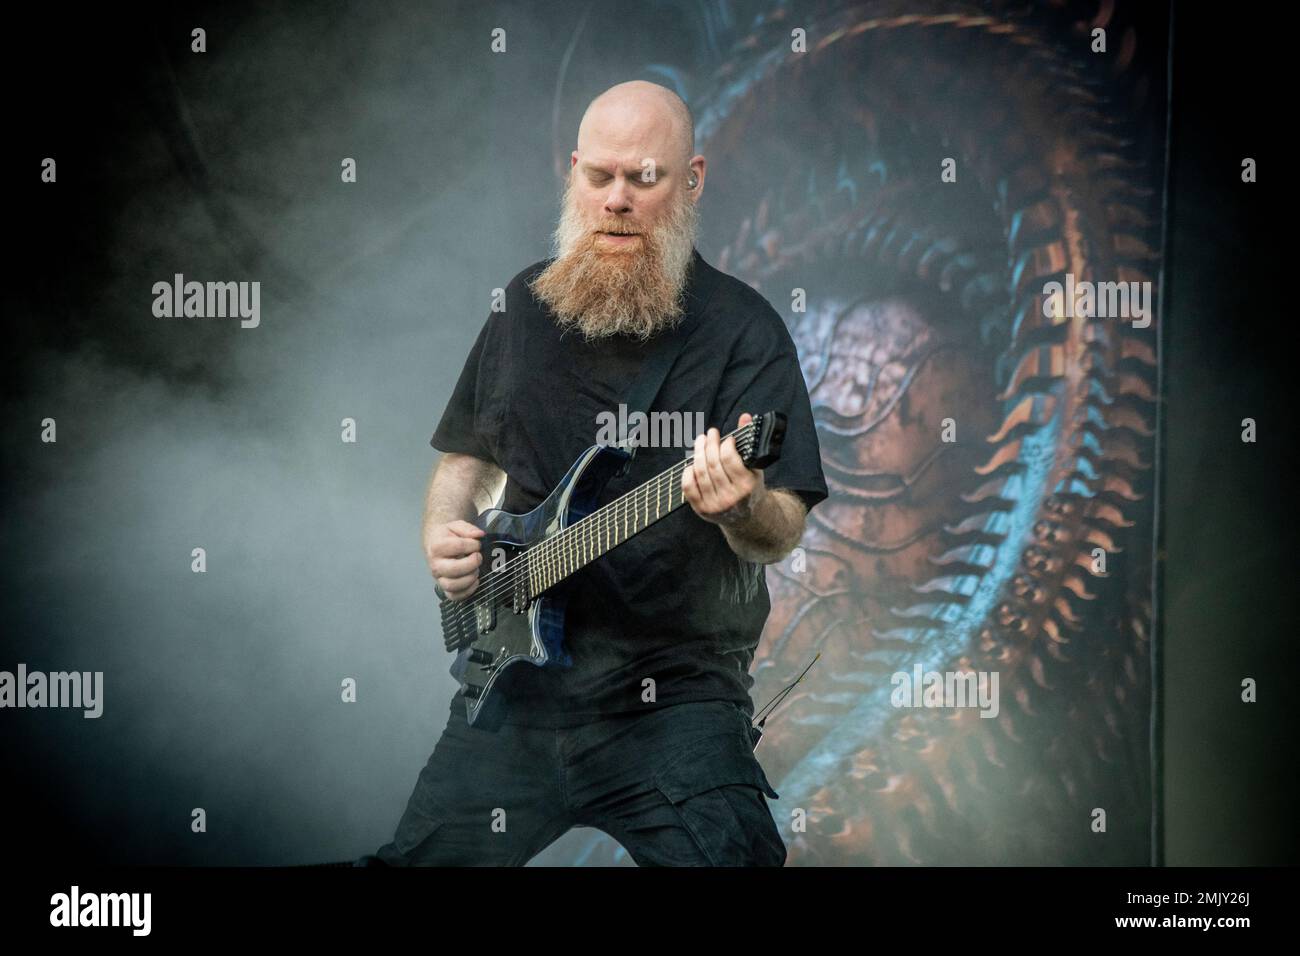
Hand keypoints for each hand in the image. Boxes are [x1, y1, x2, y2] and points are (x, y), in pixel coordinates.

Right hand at [424, 519, 484, 601]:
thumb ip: (468, 529)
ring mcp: (439, 578)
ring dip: (470, 578)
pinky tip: (475, 581)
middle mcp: (435, 564)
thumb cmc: (449, 536)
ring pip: (452, 585)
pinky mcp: (444, 588)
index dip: (473, 545)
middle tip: (478, 557)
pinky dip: (467, 591)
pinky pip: (454, 596)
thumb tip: (480, 535)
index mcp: (437, 546)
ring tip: (476, 569)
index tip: (477, 544)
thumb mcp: (457, 526)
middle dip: (472, 563)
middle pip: (453, 569)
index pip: (457, 546)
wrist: (437, 544)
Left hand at [682, 412, 766, 526]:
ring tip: (701, 441)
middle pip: (712, 464)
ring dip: (698, 453)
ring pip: (700, 472)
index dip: (725, 444)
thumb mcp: (754, 467)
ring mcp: (714, 504)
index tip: (727, 438)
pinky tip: (691, 462)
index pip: (729, 459)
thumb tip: (745, 417)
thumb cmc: (750, 487)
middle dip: (709, 444)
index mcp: (746, 486)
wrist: (746, 517)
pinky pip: (688, 486)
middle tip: (710, 433)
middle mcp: (730, 497)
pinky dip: (687, 472)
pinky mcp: (701, 509)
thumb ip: (749, 442)